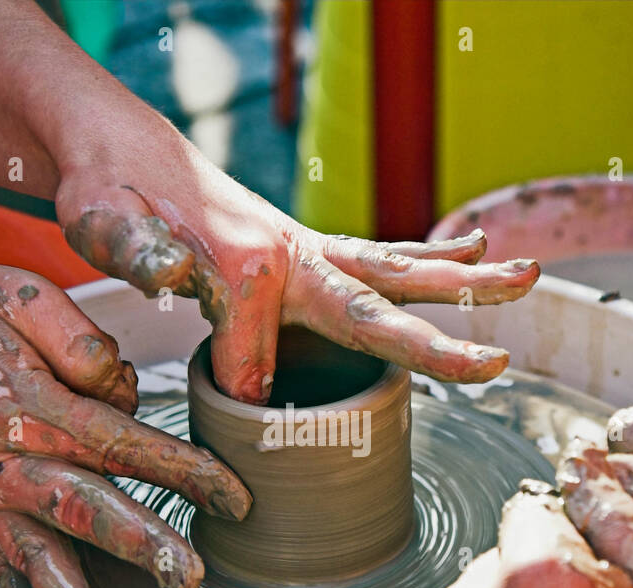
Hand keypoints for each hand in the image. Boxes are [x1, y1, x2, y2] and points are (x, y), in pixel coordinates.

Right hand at [0, 264, 250, 587]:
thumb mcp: (24, 296)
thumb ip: (80, 342)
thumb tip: (125, 392)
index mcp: (31, 403)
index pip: (120, 440)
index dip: (181, 470)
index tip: (235, 499)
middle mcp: (8, 458)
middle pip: (84, 505)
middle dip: (139, 543)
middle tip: (189, 577)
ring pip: (35, 552)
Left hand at [55, 134, 539, 403]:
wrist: (113, 142)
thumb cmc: (106, 187)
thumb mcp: (106, 224)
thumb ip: (151, 265)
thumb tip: (200, 315)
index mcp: (247, 261)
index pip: (258, 354)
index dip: (235, 383)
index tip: (211, 400)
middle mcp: (292, 252)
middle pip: (379, 302)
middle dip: (437, 341)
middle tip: (494, 364)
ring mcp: (305, 248)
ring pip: (396, 271)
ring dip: (461, 280)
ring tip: (526, 275)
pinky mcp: (305, 248)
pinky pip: (377, 257)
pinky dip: (426, 258)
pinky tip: (465, 254)